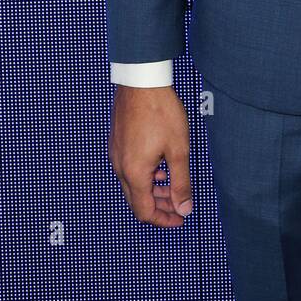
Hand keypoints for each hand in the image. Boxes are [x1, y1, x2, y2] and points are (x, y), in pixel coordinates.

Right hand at [109, 85, 192, 226]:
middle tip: (179, 206)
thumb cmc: (161, 112)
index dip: (163, 220)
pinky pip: (128, 168)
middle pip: (136, 200)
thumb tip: (184, 209)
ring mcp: (116, 154)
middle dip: (159, 207)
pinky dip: (144, 175)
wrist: (141, 81)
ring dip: (152, 190)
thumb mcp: (179, 149)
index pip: (144, 211)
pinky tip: (160, 165)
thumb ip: (181, 182)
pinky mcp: (117, 142)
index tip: (180, 219)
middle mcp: (120, 167)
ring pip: (132, 184)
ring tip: (172, 185)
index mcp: (134, 173)